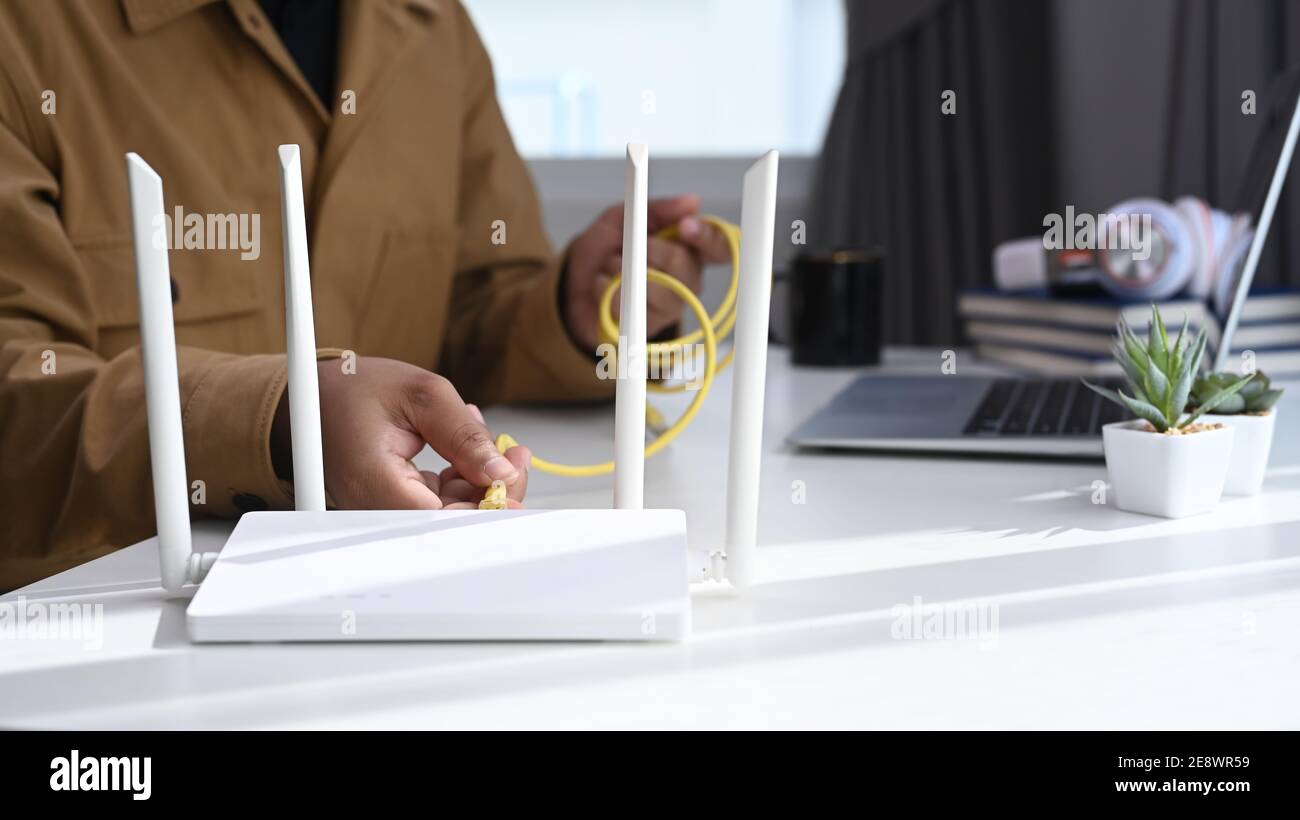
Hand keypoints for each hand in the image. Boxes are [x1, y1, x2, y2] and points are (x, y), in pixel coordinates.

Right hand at [271, 357, 530, 509]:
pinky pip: (439, 505)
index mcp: (374, 481)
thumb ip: (464, 434)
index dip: (481, 511)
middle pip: (449, 523)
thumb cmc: (352, 390)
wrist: (315, 394)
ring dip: (480, 482)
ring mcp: (386, 509)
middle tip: (516, 456)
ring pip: (450, 514)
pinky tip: (466, 450)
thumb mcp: (420, 394)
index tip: (511, 488)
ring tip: (491, 441)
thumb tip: (500, 469)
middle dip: (492, 491)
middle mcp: (376, 507)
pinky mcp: (396, 504)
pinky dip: (462, 480)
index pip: (438, 521)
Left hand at [562, 194, 731, 350]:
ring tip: (609, 265)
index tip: (685, 225)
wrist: (573, 284)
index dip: (708, 237)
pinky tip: (602, 286)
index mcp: (689, 250)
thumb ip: (656, 210)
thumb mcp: (623, 218)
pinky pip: (631, 307)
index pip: (719, 247)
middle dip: (647, 249)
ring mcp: (670, 307)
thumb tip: (692, 202)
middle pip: (682, 264)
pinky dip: (608, 290)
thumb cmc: (605, 250)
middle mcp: (687, 281)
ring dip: (622, 269)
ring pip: (656, 287)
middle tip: (628, 245)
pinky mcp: (647, 328)